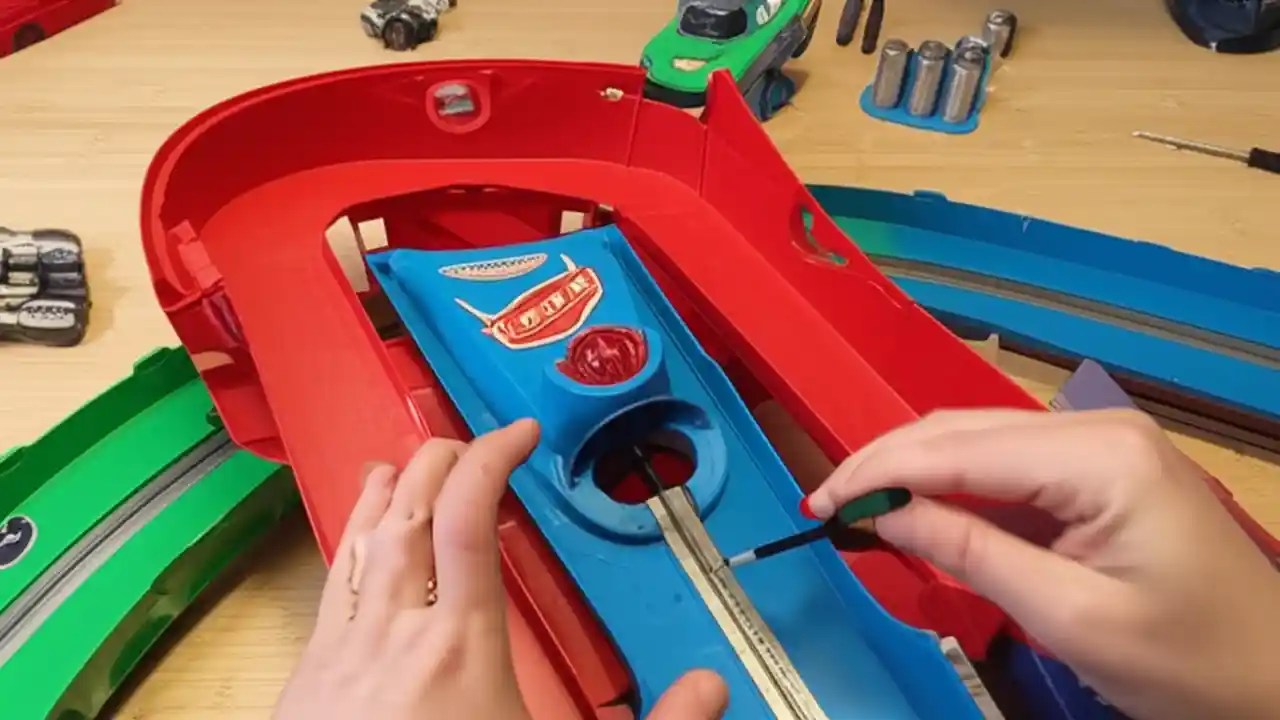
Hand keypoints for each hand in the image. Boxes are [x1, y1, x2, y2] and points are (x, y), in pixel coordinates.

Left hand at [274, 419, 728, 719]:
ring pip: (359, 542)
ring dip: (384, 495)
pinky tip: (353, 543)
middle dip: (438, 462)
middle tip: (467, 442)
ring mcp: (343, 652)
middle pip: (410, 514)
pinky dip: (346, 544)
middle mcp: (395, 633)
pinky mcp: (309, 678)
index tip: (516, 433)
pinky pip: (328, 586)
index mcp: (462, 645)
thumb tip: (712, 686)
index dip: (490, 460)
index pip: (468, 520)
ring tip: (399, 464)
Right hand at [804, 408, 1279, 719]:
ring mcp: (1101, 444)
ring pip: (976, 442)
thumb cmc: (1187, 662)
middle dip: (887, 465)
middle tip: (825, 509)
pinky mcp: (1098, 469)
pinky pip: (1006, 467)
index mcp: (1098, 456)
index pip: (957, 447)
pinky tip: (916, 510)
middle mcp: (1096, 429)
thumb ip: (968, 552)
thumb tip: (882, 512)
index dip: (878, 471)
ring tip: (856, 511)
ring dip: (913, 473)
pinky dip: (953, 489)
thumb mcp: (1069, 616)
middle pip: (961, 431)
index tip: (818, 505)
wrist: (1277, 681)